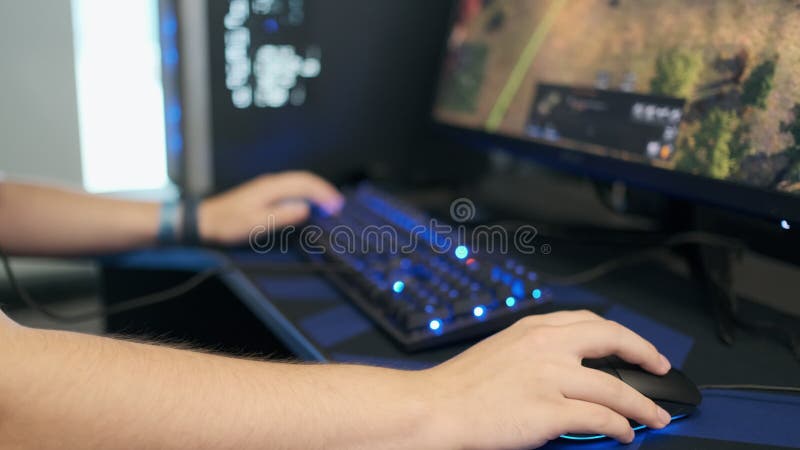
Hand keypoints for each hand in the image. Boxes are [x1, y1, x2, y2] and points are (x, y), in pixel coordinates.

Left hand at [198, 171, 342, 245]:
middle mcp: (271, 183)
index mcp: (271, 188)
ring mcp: (268, 186)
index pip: (304, 184)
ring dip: (315, 191)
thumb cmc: (229, 223)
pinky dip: (305, 193)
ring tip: (328, 204)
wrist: (206, 220)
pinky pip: (291, 187)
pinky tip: (308, 204)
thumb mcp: (256, 223)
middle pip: (304, 179)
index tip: (336, 206)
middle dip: (323, 190)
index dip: (323, 194)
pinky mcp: (265, 192)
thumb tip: (305, 209)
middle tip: (338, 205)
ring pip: (298, 182)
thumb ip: (282, 215)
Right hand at [417, 310, 672, 448]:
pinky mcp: (549, 411)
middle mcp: (545, 346)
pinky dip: (621, 427)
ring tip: (655, 416)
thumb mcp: (501, 352)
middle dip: (645, 356)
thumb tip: (567, 369)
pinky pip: (601, 418)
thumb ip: (534, 352)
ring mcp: (549, 377)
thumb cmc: (460, 386)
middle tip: (660, 370)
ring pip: (615, 387)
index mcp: (532, 328)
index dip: (623, 335)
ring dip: (643, 405)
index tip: (636, 347)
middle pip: (612, 341)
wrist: (434, 408)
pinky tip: (625, 434)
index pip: (591, 322)